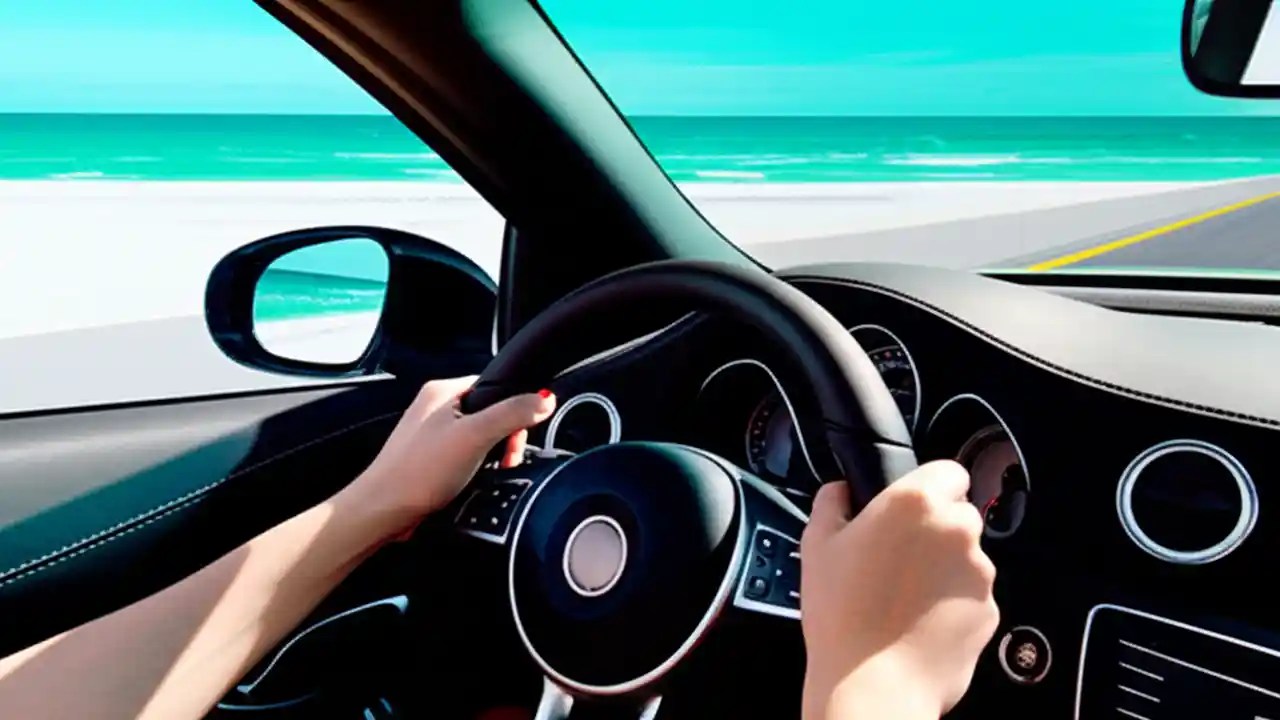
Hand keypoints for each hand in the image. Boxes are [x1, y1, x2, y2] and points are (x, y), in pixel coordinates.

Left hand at [340, 376, 556, 542]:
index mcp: (442, 390)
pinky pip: (466, 457)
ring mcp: (431, 435)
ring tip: (484, 475)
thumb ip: (512, 414)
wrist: (382, 511)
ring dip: (491, 458)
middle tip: (503, 461)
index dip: (513, 411)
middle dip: (504, 440)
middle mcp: (434, 408)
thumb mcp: (475, 436)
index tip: (515, 439)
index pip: (494, 387)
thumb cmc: (418, 472)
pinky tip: (470, 483)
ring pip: (479, 438)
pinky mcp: (430, 460)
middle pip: (490, 413)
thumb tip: (545, 399)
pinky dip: (475, 470)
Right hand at [799, 461, 998, 719]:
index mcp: (915, 502)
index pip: (948, 471)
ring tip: (902, 596)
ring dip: (944, 569)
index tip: (910, 508)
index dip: (928, 488)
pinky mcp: (991, 611)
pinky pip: (973, 596)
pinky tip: (917, 621)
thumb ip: (832, 502)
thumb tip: (840, 491)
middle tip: (897, 557)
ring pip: (967, 557)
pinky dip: (952, 604)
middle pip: (959, 514)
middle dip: (935, 531)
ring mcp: (979, 573)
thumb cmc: (842, 616)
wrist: (874, 684)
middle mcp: (957, 530)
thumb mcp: (816, 546)